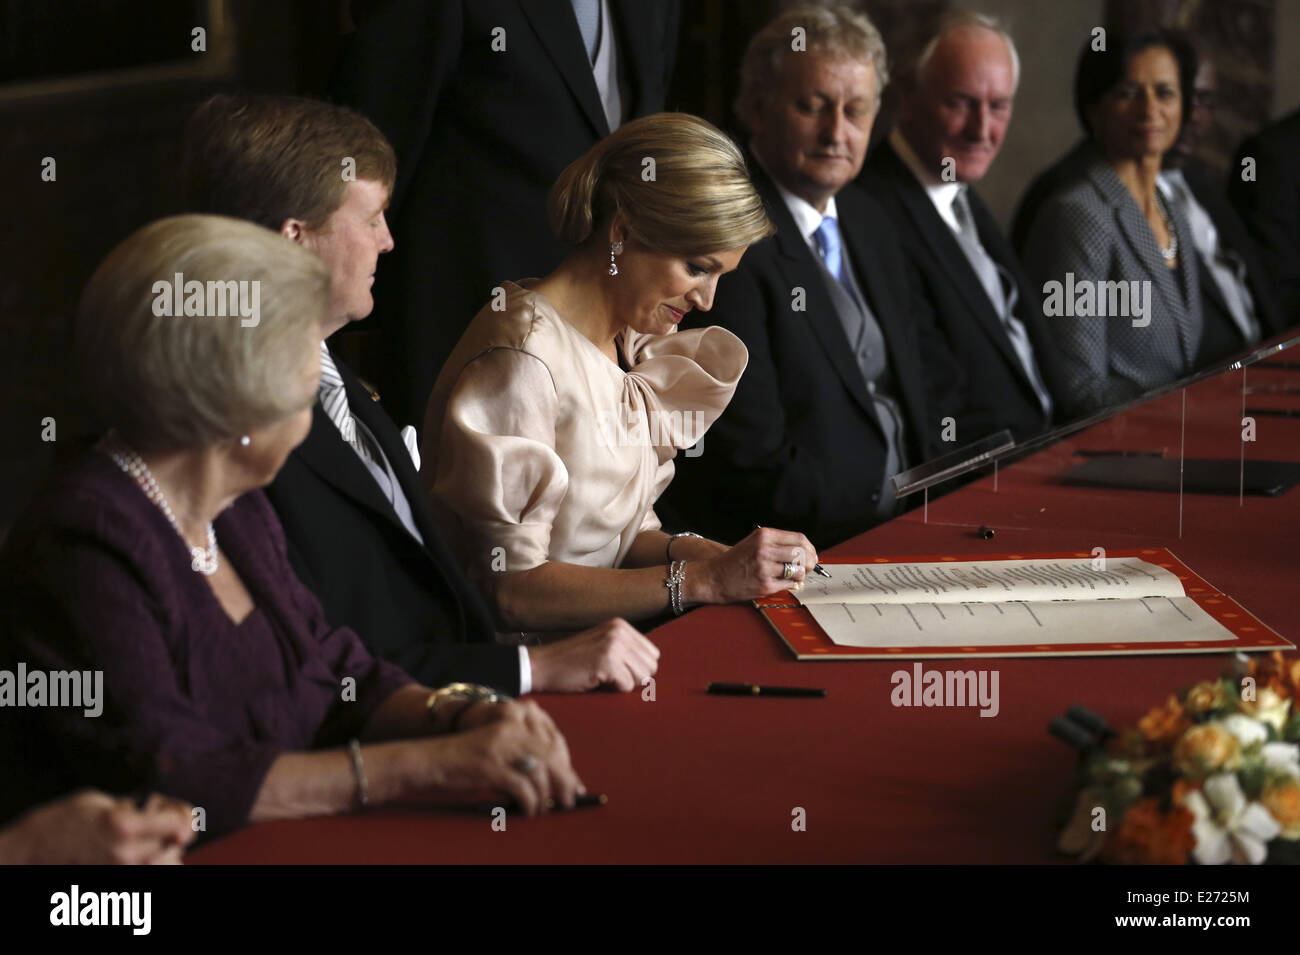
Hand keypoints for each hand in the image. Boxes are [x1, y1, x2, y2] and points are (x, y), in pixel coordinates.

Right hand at [0, 790, 194, 864]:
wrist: (35, 849)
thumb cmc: (69, 818)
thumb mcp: (104, 801)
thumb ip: (141, 807)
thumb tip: (181, 817)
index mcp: (123, 824)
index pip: (177, 823)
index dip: (187, 818)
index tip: (188, 817)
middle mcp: (125, 852)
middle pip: (175, 843)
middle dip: (173, 832)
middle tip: (159, 823)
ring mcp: (121, 872)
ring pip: (169, 863)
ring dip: (167, 850)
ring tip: (149, 840)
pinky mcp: (117, 882)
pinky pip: (153, 874)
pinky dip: (157, 864)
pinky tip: (144, 853)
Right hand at [407, 700, 583, 814]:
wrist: (430, 760)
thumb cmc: (468, 757)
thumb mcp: (500, 744)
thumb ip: (525, 751)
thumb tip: (560, 777)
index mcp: (515, 715)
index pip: (553, 738)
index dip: (568, 763)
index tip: (575, 782)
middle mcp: (511, 724)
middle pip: (551, 754)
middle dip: (564, 781)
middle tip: (570, 800)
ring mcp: (501, 743)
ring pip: (540, 771)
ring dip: (547, 795)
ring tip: (546, 808)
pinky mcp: (490, 764)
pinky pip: (522, 787)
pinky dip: (530, 803)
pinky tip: (528, 810)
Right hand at [529, 618, 659, 691]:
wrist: (541, 666)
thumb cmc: (572, 662)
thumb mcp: (602, 646)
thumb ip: (627, 651)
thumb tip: (653, 669)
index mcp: (621, 625)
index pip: (653, 654)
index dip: (636, 668)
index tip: (615, 669)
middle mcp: (619, 631)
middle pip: (651, 666)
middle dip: (633, 677)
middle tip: (609, 675)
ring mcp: (614, 644)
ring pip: (642, 677)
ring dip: (624, 683)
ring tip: (602, 676)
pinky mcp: (607, 661)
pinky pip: (627, 686)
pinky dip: (613, 689)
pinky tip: (595, 679)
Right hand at [690, 526, 818, 603]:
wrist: (715, 577)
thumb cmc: (736, 560)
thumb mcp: (755, 542)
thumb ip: (778, 544)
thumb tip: (806, 552)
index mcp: (764, 535)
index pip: (799, 538)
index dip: (810, 548)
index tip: (812, 555)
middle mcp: (764, 549)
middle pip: (802, 553)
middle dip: (809, 562)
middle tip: (808, 567)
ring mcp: (764, 568)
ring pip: (798, 570)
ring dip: (801, 574)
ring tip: (795, 575)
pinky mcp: (764, 585)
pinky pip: (789, 584)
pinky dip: (791, 584)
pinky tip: (785, 582)